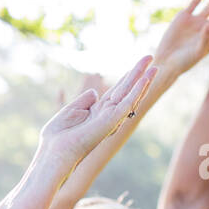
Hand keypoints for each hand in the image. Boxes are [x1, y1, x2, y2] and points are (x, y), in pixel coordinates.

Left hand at [39, 55, 156, 163]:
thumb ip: (84, 100)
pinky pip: (128, 102)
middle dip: (138, 73)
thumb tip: (95, 92)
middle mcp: (107, 114)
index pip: (115, 92)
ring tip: (155, 65)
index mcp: (97, 112)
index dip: (125, 78)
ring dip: (143, 79)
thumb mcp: (70, 110)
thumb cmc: (58, 136)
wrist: (54, 151)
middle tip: (150, 57)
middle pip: (126, 89)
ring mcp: (111, 117)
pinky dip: (137, 90)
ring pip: (131, 94)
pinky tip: (145, 79)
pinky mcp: (112, 120)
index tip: (134, 67)